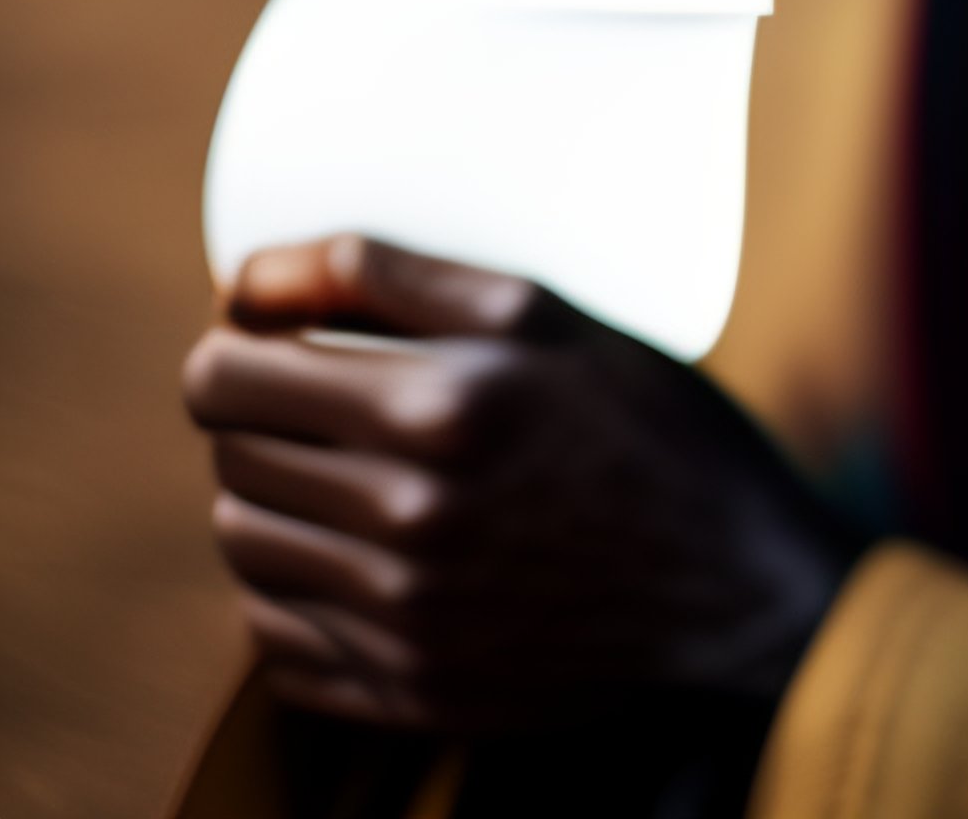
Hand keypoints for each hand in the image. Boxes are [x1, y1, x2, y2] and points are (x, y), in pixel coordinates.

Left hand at [181, 234, 862, 733]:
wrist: (742, 586)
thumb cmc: (650, 423)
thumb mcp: (546, 312)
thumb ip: (390, 274)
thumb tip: (245, 276)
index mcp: (439, 408)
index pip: (228, 379)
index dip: (225, 344)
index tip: (257, 334)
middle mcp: (410, 522)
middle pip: (229, 461)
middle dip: (248, 415)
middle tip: (307, 392)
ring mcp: (407, 622)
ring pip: (243, 550)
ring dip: (262, 499)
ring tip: (329, 467)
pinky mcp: (412, 692)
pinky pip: (278, 644)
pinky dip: (291, 592)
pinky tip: (350, 552)